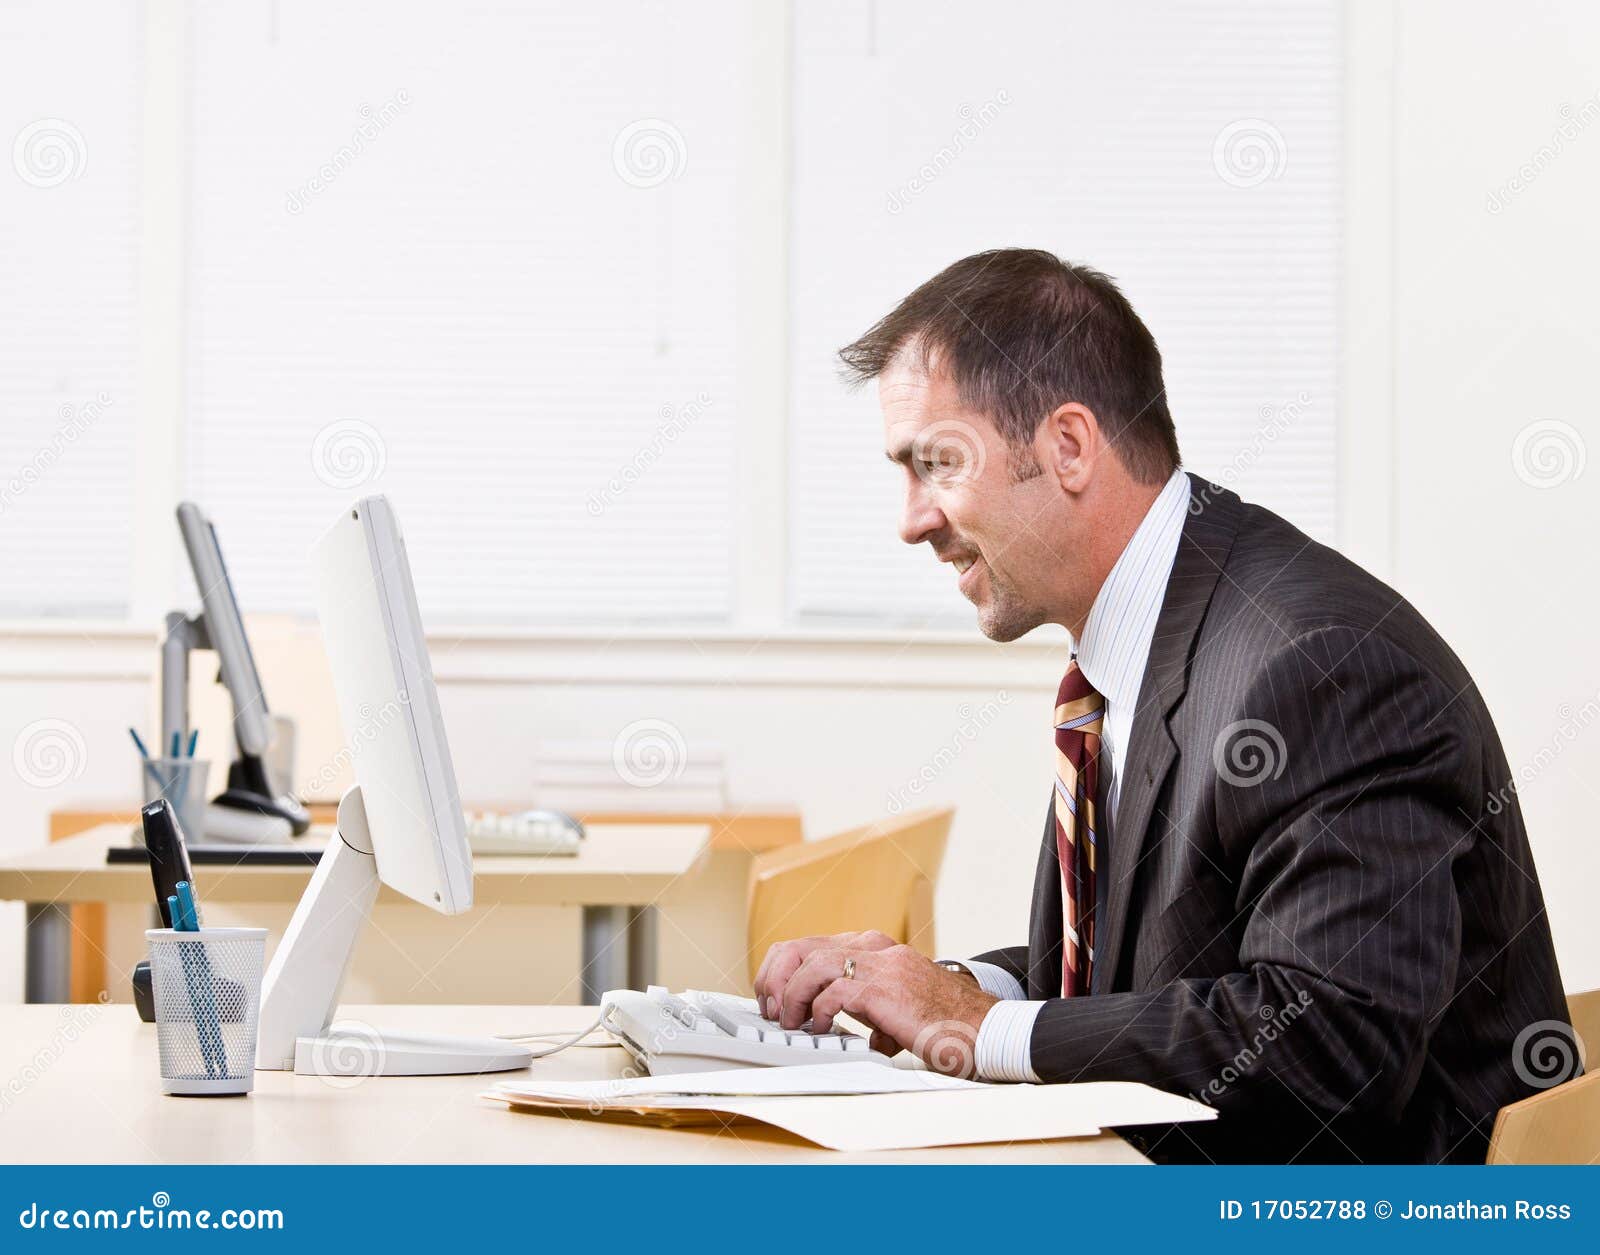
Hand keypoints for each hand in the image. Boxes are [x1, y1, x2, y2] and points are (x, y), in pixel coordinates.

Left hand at [768, 941, 997, 1076]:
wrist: (985, 1030)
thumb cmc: (946, 1023)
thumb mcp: (896, 1006)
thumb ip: (869, 1006)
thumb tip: (852, 1030)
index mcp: (874, 949)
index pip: (809, 944)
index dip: (781, 969)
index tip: (771, 996)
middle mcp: (875, 949)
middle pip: (802, 946)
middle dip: (775, 977)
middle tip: (770, 1008)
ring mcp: (881, 965)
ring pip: (812, 964)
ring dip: (792, 995)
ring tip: (791, 1021)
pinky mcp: (887, 989)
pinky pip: (835, 992)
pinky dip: (819, 1011)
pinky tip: (822, 1029)